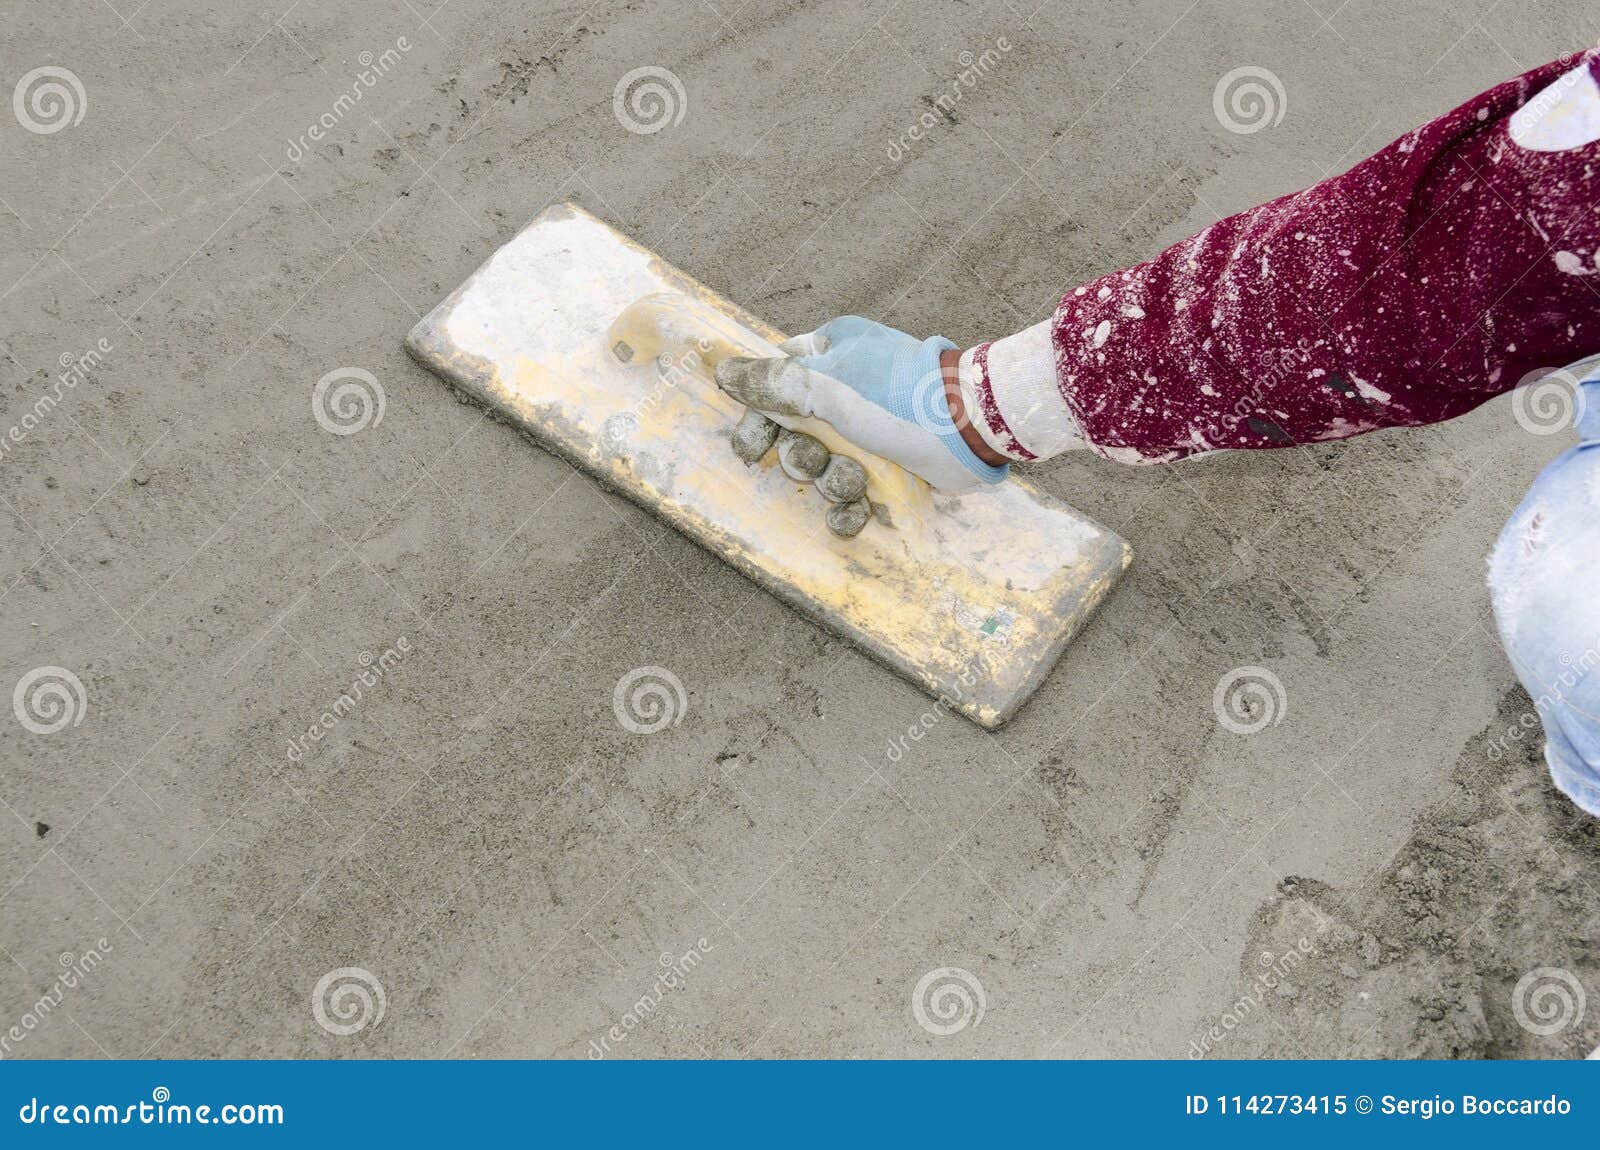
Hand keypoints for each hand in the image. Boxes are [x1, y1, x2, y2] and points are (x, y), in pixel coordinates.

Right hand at [713, 316, 1008, 492]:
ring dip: (831, 479)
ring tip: (853, 479)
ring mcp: (870, 432)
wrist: (967, 430)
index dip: (761, 421)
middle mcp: (848, 392)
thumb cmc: (892, 396)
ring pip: (823, 466)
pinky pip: (852, 493)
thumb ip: (770, 382)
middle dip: (802, 456)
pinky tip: (859, 510)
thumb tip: (723, 372)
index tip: (753, 449)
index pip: (777, 388)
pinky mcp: (890, 468)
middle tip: (814, 458)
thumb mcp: (824, 383)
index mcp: (830, 357)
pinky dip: (851, 507)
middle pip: (795, 434)